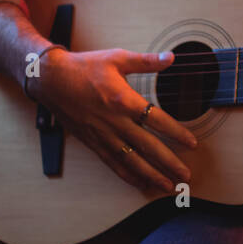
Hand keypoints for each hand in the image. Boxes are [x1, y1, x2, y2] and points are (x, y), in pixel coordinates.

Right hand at [27, 47, 197, 193]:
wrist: (50, 79)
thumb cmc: (84, 67)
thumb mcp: (117, 58)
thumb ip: (146, 61)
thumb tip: (171, 57)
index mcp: (123, 100)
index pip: (156, 120)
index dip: (176, 132)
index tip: (192, 143)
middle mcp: (114, 121)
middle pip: (147, 147)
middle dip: (169, 163)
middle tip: (186, 175)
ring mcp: (102, 134)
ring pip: (130, 160)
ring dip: (151, 175)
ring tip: (168, 186)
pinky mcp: (92, 142)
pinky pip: (113, 163)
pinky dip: (128, 175)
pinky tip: (141, 183)